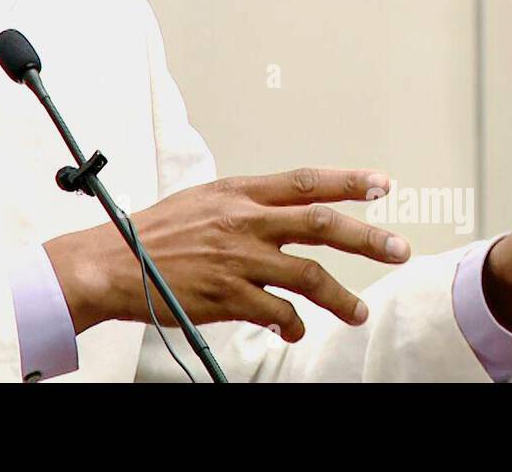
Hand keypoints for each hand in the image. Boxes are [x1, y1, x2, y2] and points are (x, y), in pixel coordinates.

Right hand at [43, 168, 409, 341]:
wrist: (112, 265)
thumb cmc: (151, 235)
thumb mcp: (201, 202)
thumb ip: (244, 208)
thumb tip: (281, 214)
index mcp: (237, 193)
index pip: (304, 182)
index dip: (347, 181)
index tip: (381, 184)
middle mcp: (244, 222)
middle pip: (322, 225)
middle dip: (368, 238)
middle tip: (399, 249)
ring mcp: (239, 260)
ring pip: (310, 277)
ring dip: (341, 298)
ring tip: (359, 311)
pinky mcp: (230, 297)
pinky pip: (278, 312)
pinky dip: (293, 323)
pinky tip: (296, 329)